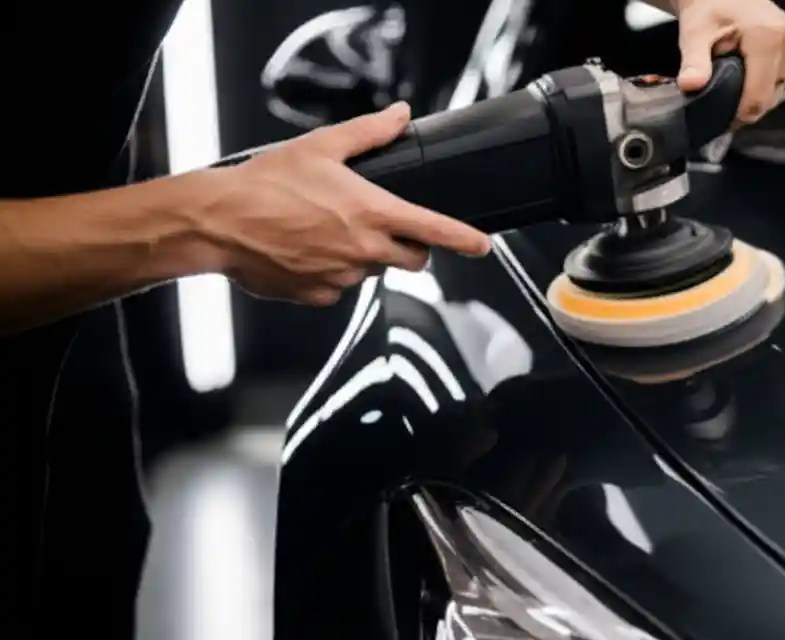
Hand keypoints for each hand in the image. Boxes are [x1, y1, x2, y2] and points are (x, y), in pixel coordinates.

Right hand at [196, 102, 489, 305]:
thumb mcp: (321, 147)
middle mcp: (364, 249)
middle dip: (412, 247)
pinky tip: (305, 249)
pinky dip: (331, 270)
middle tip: (387, 228)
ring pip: (372, 270)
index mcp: (372, 213)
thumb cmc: (266, 183)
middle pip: (413, 259)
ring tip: (326, 230)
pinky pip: (339, 286)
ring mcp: (343, 277)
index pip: (435, 230)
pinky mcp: (319, 296)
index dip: (465, 240)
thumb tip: (400, 115)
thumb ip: (369, 133)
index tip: (482, 246)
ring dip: (364, 255)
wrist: (218, 222)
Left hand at [669, 0, 784, 123]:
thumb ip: (694, 62)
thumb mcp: (694, 33)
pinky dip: (767, 82)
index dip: (735, 113)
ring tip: (738, 69)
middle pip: (768, 98)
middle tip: (723, 82)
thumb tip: (689, 86)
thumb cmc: (709, 10)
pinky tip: (754, 67)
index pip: (758, 98)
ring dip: (755, 91)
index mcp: (770, 36)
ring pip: (777, 92)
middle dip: (743, 100)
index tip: (717, 112)